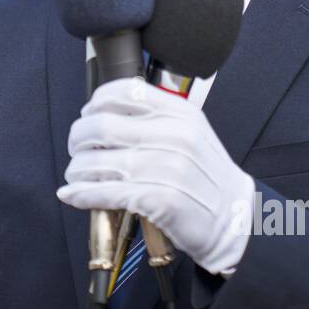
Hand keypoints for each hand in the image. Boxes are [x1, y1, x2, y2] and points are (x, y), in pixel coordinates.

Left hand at [57, 77, 255, 275]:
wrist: (235, 217)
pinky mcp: (159, 199)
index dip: (95, 103)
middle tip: (77, 149)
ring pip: (97, 162)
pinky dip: (82, 194)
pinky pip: (106, 192)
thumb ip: (155, 118)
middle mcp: (173, 135)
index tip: (88, 115)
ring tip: (75, 175)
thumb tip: (102, 116)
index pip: (123, 92)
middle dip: (78, 138)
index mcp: (179, 112)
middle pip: (100, 126)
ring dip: (76, 170)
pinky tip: (73, 194)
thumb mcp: (191, 132)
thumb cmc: (207, 176)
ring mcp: (166, 167)